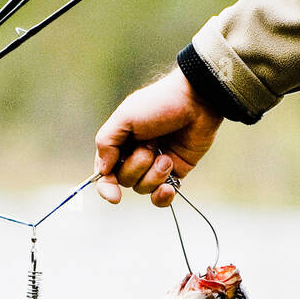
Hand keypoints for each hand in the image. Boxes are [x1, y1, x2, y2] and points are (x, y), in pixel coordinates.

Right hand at [94, 68, 222, 207]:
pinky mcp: (175, 172)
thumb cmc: (159, 104)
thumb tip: (103, 171)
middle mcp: (135, 155)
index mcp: (121, 142)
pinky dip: (163, 196)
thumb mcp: (124, 117)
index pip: (105, 172)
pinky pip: (162, 196)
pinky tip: (168, 188)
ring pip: (143, 188)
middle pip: (125, 180)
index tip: (114, 195)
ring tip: (167, 156)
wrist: (197, 102)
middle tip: (152, 145)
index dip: (106, 186)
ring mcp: (155, 165)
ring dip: (154, 175)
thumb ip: (106, 142)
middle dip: (137, 166)